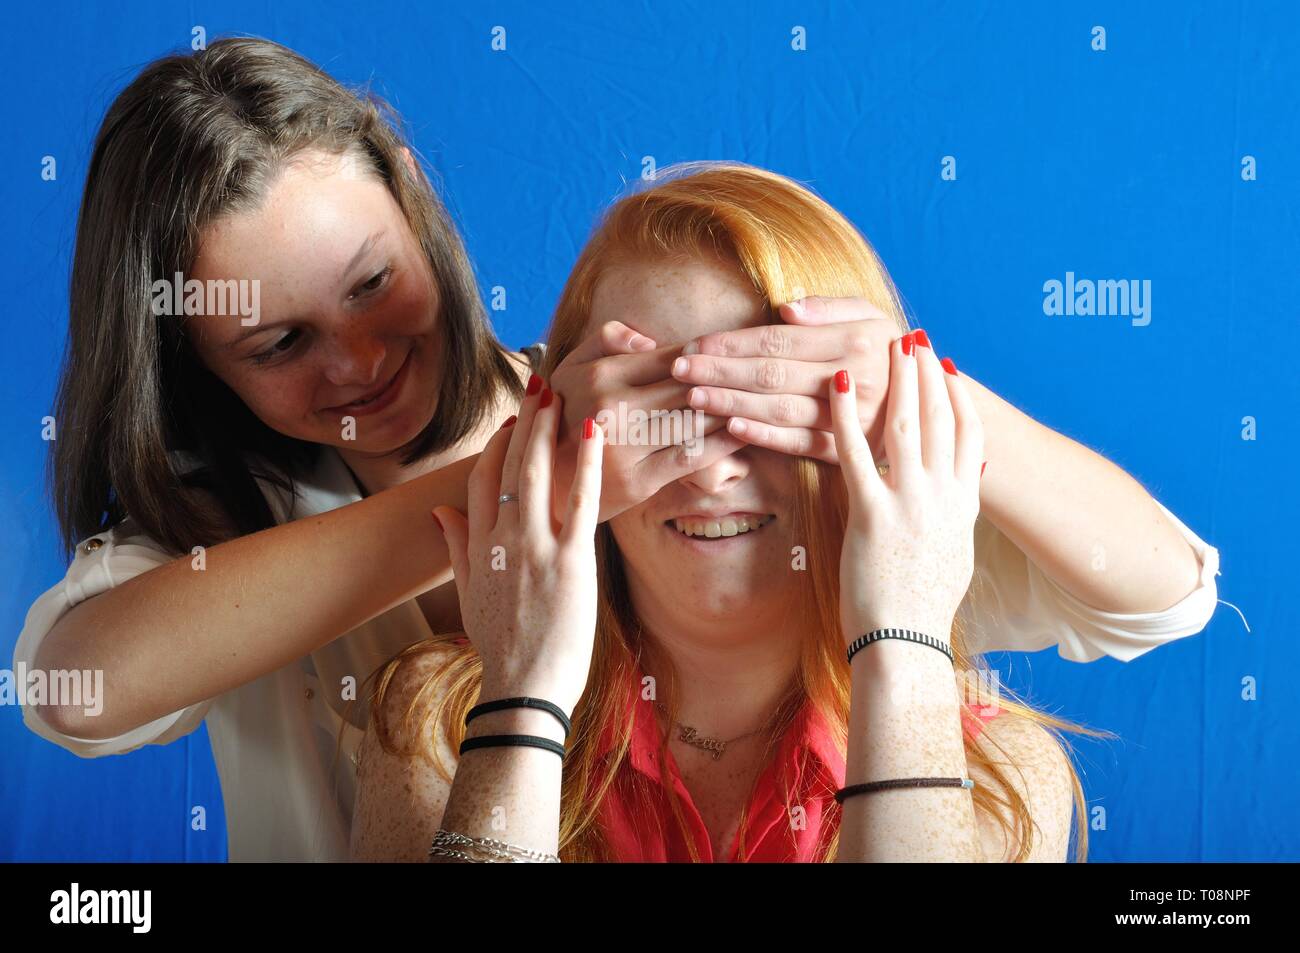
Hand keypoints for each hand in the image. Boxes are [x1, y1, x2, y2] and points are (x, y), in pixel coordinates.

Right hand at [432, 383, 604, 715]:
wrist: (524, 691)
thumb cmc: (502, 647)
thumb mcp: (469, 596)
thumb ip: (457, 549)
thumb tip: (440, 514)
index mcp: (478, 547)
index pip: (480, 481)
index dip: (496, 446)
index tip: (512, 421)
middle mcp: (503, 540)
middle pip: (509, 466)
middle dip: (525, 421)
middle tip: (539, 385)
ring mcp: (536, 549)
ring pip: (537, 474)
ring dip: (547, 428)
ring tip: (559, 393)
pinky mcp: (571, 563)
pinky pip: (580, 503)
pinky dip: (585, 464)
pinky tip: (591, 432)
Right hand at [550, 320, 745, 522]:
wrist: (544, 486)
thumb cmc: (561, 420)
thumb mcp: (569, 369)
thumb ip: (605, 339)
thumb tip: (650, 339)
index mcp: (600, 375)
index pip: (669, 357)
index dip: (706, 354)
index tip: (731, 352)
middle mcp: (613, 408)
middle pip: (688, 387)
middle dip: (726, 380)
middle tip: (759, 373)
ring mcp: (627, 446)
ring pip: (694, 420)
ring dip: (730, 410)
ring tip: (758, 400)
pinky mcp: (639, 481)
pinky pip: (692, 456)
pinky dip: (723, 444)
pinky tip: (743, 434)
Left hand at [668, 296, 896, 463]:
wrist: (933, 405)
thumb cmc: (890, 350)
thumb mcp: (872, 315)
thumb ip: (828, 308)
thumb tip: (784, 309)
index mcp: (855, 340)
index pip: (778, 341)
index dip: (733, 343)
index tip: (695, 343)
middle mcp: (853, 379)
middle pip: (771, 374)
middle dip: (720, 371)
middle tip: (679, 370)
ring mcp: (851, 418)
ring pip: (780, 409)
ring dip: (732, 403)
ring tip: (694, 398)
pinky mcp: (849, 450)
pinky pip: (800, 443)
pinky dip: (765, 436)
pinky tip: (732, 428)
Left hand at [828, 332, 983, 646]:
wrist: (906, 644)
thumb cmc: (921, 612)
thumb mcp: (952, 560)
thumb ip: (952, 525)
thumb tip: (954, 509)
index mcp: (962, 508)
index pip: (971, 438)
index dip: (961, 399)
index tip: (950, 369)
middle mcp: (943, 497)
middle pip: (942, 419)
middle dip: (928, 374)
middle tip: (916, 339)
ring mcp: (910, 503)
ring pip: (906, 425)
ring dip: (898, 379)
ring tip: (889, 344)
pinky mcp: (872, 514)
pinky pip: (857, 452)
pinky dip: (848, 414)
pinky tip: (839, 384)